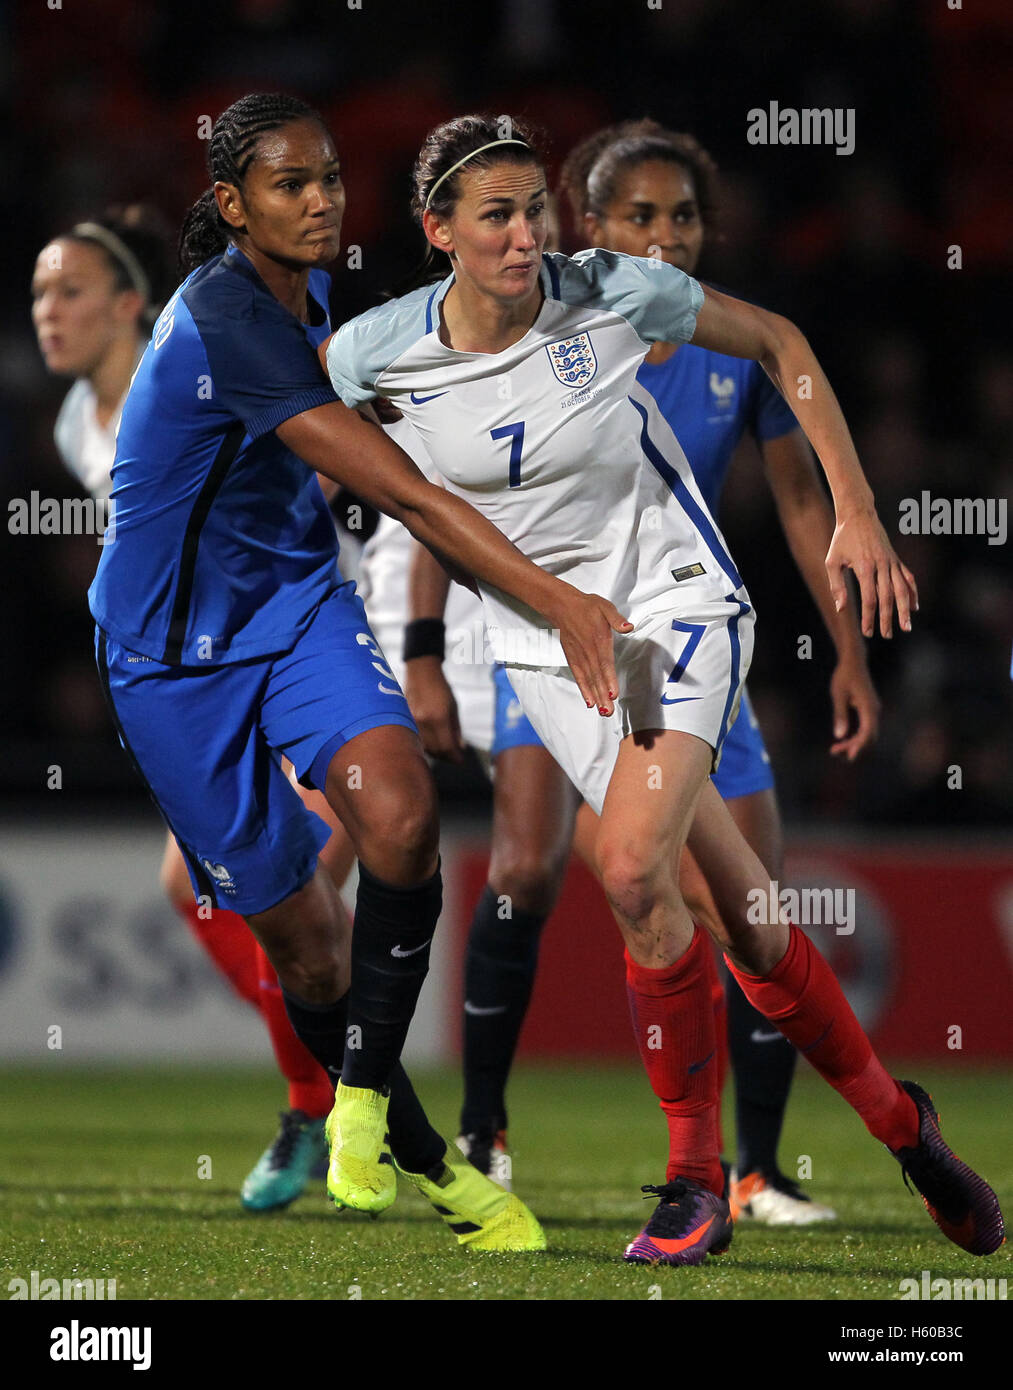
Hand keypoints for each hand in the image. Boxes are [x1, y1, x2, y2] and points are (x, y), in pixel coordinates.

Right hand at [403, 656, 465, 761]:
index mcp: (439, 717)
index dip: (455, 757)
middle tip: (455, 757)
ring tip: (445, 750)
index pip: (447, 747)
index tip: (461, 761)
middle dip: (447, 756)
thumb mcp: (453, 707)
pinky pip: (416, 739)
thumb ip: (456, 729)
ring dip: (436, 753)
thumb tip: (460, 748)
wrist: (421, 671)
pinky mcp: (405, 720)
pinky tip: (433, 743)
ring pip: (425, 747)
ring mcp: (412, 721)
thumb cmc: (441, 687)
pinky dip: (426, 745)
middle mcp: (423, 721)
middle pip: (436, 750)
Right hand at [546, 587, 632, 714]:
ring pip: (589, 680)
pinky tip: (589, 701)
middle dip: (603, 695)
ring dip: (596, 696)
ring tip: (602, 711)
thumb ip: (617, 619)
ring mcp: (579, 657)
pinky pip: (579, 677)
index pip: (605, 664)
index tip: (613, 694)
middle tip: (609, 711)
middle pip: (597, 677)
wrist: (563, 606)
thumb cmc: (587, 607)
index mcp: (599, 640)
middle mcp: (589, 652)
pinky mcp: (572, 659)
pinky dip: (584, 690)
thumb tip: (628, 627)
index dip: (609, 680)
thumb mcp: (605, 607)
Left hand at [826, 509, 918, 638]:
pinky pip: (908, 577)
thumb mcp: (832, 561)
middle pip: (888, 597)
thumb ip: (836, 586)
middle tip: (887, 635)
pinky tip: (914, 607)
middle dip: (887, 618)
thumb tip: (841, 609)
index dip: (869, 617)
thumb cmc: (841, 539)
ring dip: (905, 609)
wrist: (858, 514)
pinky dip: (912, 592)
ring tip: (906, 627)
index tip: (868, 632)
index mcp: (865, 567)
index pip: (870, 599)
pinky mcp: (895, 559)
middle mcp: (882, 565)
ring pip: (902, 589)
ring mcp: (891, 561)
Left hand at [828, 657, 880, 760]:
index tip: (849, 756)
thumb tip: (839, 735)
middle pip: (869, 736)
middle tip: (833, 752)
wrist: (853, 662)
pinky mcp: (869, 710)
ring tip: (835, 750)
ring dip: (854, 743)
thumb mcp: (838, 695)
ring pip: (867, 733)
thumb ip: (839, 715)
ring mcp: (873, 710)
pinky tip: (843, 741)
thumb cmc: (844, 676)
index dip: (860, 746)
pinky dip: (856, 737)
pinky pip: (866, 728)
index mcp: (868, 707)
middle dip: (854, 747)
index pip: (868, 732)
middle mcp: (874, 710)